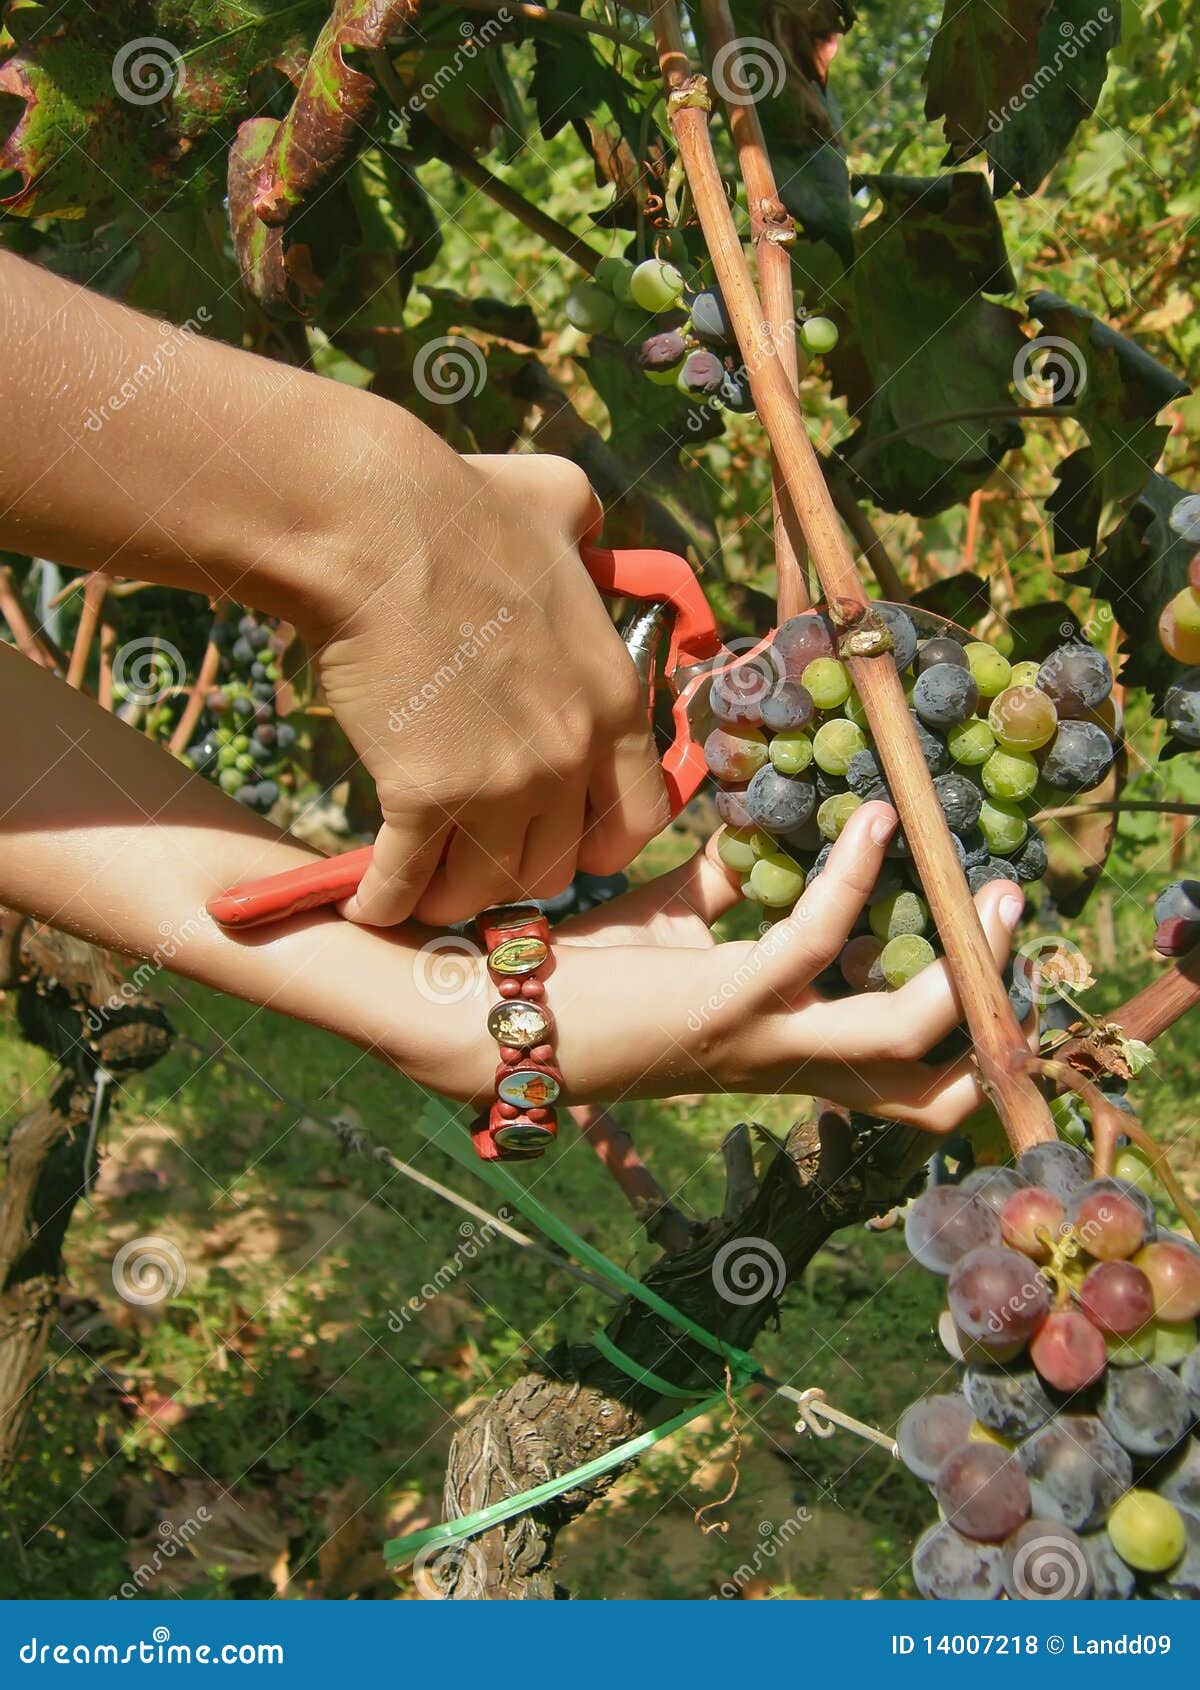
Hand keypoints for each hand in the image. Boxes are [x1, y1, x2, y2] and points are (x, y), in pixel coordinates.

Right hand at [312, 449, 668, 928]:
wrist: (375, 526)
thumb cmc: (460, 506)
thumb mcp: (562, 504)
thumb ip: (588, 530)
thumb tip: (584, 526)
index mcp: (613, 698)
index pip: (640, 819)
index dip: (600, 839)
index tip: (565, 837)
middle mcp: (570, 755)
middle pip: (560, 867)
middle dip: (523, 872)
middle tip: (485, 857)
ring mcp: (500, 783)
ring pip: (488, 889)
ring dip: (452, 895)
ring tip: (423, 886)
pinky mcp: (425, 797)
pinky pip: (406, 884)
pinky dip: (383, 902)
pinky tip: (367, 903)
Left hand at [526, 802, 1027, 1132]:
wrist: (493, 1016)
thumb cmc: (584, 976)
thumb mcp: (679, 933)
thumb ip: (734, 893)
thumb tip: (772, 831)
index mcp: (781, 1061)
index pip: (903, 1092)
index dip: (966, 1055)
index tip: (992, 971)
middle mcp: (784, 1068)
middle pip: (932, 1087)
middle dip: (989, 1007)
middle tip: (1011, 914)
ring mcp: (759, 1042)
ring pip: (902, 1028)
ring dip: (957, 953)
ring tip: (980, 878)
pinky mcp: (722, 1001)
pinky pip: (816, 940)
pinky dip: (851, 875)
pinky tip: (869, 821)